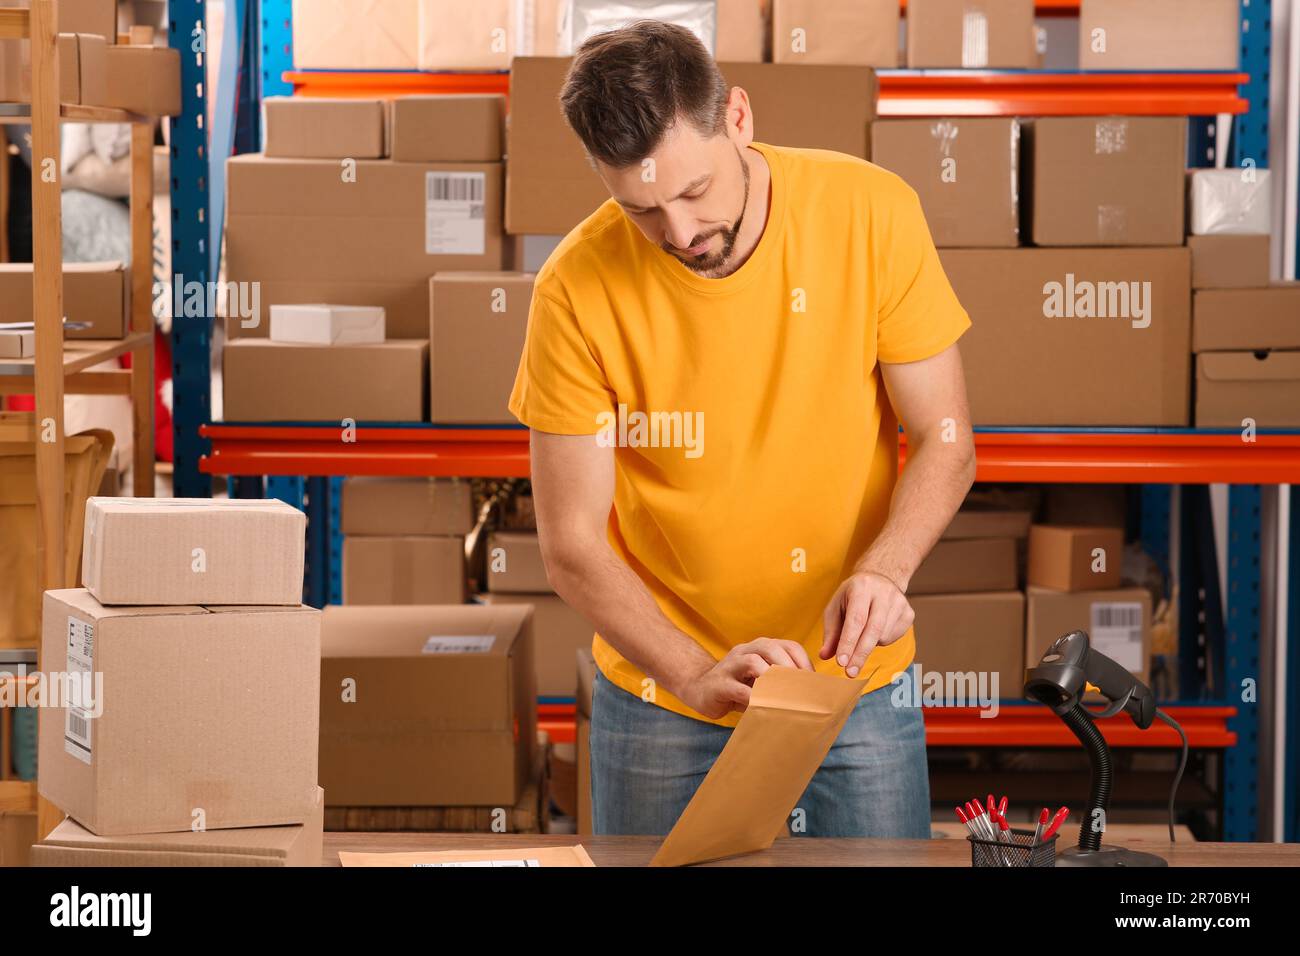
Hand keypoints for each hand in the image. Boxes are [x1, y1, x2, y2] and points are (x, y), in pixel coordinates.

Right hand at [677, 638, 813, 719]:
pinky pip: (737, 688)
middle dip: (790, 668)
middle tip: (802, 690)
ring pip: (753, 662)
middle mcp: (745, 651)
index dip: (803, 662)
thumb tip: (811, 696)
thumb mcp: (761, 681)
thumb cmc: (739, 687)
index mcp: (760, 648)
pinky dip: (753, 698)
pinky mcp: (719, 684)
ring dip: (772, 679)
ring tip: (784, 697)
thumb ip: (780, 682)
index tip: (814, 683)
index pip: (788, 646)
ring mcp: (730, 665)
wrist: (699, 688)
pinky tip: (764, 708)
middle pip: (771, 648)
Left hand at [820, 571, 913, 677]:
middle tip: (850, 672)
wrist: (880, 578)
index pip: (856, 619)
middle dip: (860, 654)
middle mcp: (883, 592)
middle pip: (873, 630)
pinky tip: (876, 629)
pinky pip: (894, 637)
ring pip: (883, 636)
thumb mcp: (836, 607)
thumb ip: (831, 632)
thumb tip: (824, 656)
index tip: (841, 662)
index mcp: (861, 587)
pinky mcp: (909, 612)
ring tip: (862, 632)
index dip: (848, 642)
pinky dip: (881, 641)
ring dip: (868, 644)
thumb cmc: (853, 596)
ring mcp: (900, 602)